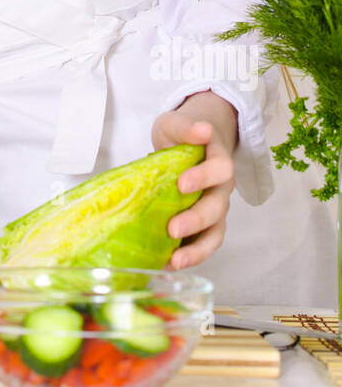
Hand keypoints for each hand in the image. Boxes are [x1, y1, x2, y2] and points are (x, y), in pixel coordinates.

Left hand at [150, 91, 236, 270]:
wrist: (192, 140)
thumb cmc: (184, 133)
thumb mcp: (176, 122)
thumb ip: (186, 126)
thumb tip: (202, 130)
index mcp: (217, 160)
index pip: (220, 169)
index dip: (204, 177)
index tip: (182, 183)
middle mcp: (220, 188)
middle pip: (218, 207)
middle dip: (197, 219)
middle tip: (173, 228)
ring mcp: (213, 208)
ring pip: (215, 232)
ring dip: (197, 248)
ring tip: (175, 260)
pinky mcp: (203, 225)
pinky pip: (203, 244)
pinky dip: (189, 256)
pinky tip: (168, 264)